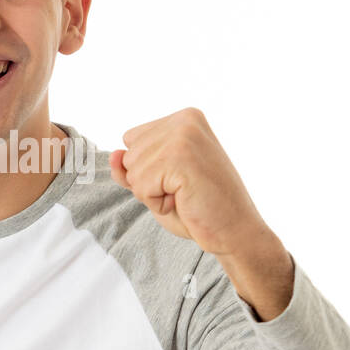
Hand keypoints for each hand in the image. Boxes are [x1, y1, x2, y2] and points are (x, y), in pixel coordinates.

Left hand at [110, 107, 273, 260]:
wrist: (236, 231)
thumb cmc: (199, 208)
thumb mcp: (156, 183)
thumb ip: (130, 167)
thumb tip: (113, 155)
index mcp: (184, 118)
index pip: (132, 140)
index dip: (148, 168)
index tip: (181, 177)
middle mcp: (184, 120)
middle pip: (129, 154)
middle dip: (149, 181)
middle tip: (185, 190)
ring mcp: (183, 136)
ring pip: (133, 171)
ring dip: (154, 193)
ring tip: (186, 195)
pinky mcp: (180, 157)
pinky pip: (141, 186)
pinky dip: (158, 203)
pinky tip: (185, 201)